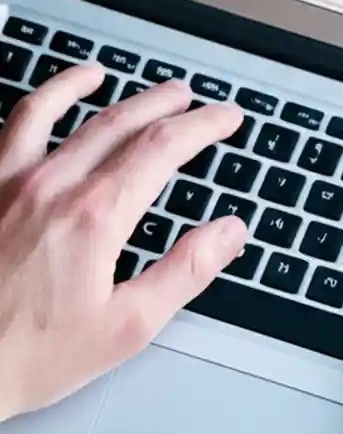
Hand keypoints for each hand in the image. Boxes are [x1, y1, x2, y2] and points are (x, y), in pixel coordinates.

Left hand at [0, 64, 247, 420]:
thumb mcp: (126, 327)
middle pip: (118, 123)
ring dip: (88, 87)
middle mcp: (50, 188)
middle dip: (163, 104)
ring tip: (109, 76)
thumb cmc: (26, 357)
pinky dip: (31, 104)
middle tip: (190, 100)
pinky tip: (42, 101)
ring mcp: (6, 183)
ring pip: (53, 111)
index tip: (224, 119)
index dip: (201, 127)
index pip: (162, 149)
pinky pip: (8, 128)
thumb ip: (184, 272)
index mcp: (94, 218)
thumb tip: (228, 232)